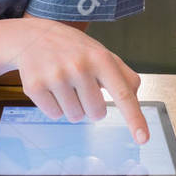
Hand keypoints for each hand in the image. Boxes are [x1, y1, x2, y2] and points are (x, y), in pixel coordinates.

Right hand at [13, 20, 149, 142]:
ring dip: (72, 106)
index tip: (143, 138)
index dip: (135, 118)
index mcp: (101, 58)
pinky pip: (55, 114)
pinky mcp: (35, 86)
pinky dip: (55, 106)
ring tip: (64, 83)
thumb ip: (124, 75)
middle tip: (81, 85)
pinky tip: (50, 86)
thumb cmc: (74, 49)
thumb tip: (134, 98)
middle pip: (96, 113)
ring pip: (75, 116)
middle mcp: (79, 66)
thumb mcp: (101, 53)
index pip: (123, 94)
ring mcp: (56, 76)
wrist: (32, 36)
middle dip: (91, 106)